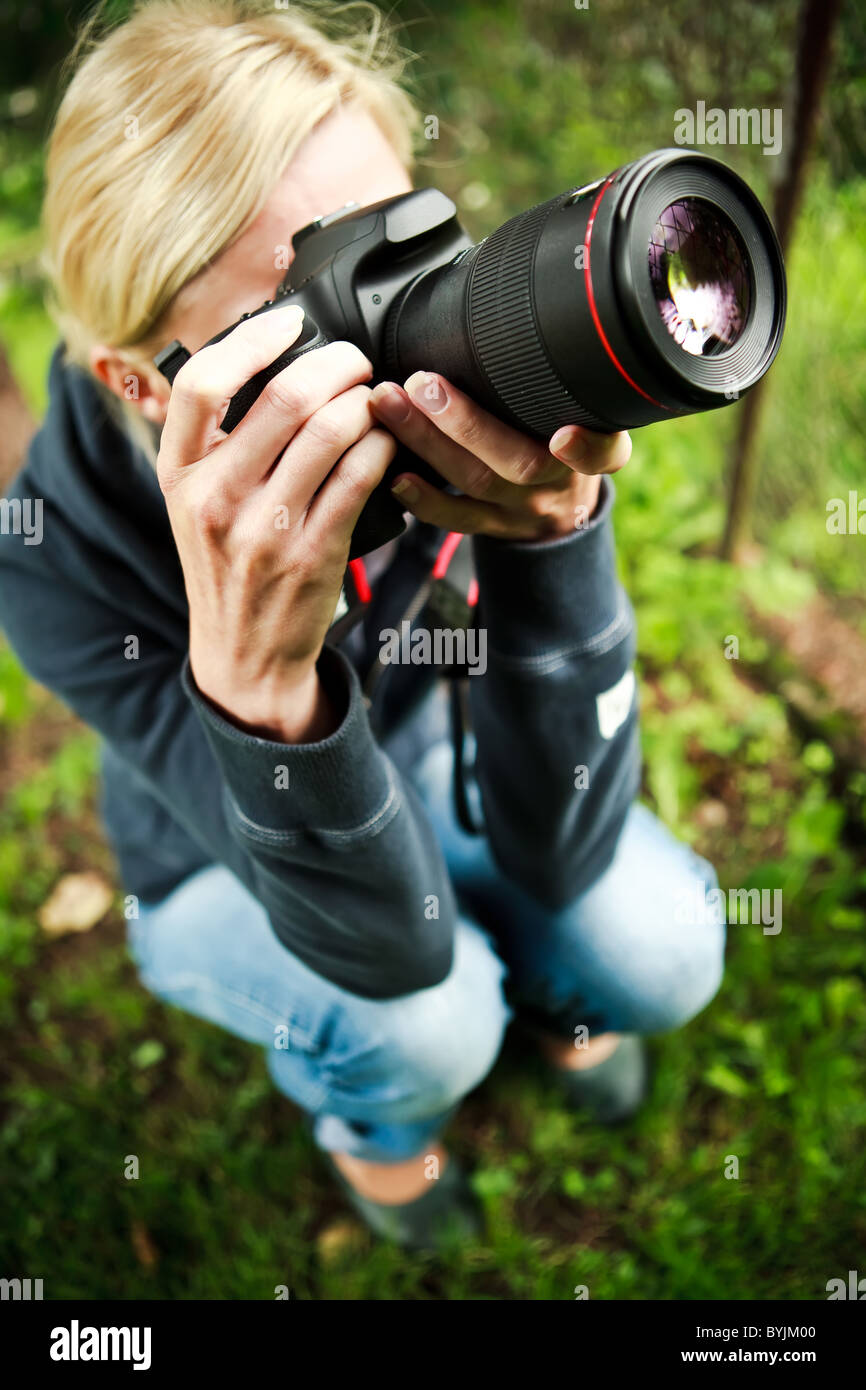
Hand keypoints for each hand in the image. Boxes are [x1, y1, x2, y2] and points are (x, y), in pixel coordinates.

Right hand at [157, 304, 395, 741]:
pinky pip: (360, 476)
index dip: (253, 339)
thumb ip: (216, 441)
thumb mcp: (195, 503)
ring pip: (330, 432)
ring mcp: (264, 530)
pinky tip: (385, 439)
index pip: (201, 382)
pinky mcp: (313, 554)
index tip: (292, 321)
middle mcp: (215, 499)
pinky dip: (381, 445)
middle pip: (283, 398)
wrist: (243, 654)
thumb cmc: (226, 565)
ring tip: (375, 398)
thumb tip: (270, 359)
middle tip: (356, 359)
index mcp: (179, 474)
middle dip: (336, 363)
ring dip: (366, 402)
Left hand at [369, 371, 631, 539]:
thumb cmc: (564, 433)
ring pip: (478, 483)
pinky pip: (458, 520)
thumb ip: (561, 373)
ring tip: (388, 406)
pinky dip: (424, 499)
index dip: (588, 449)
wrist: (562, 506)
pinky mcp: (495, 527)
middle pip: (520, 462)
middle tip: (420, 384)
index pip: (606, 453)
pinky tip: (395, 475)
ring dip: (427, 443)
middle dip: (466, 424)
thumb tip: (512, 296)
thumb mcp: (585, 406)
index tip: (564, 434)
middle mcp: (560, 482)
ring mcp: (525, 509)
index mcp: (595, 448)